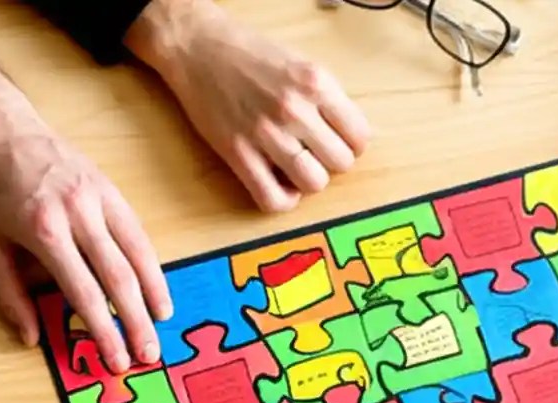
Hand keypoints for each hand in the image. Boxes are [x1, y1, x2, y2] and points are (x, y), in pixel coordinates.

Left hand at [0, 122, 172, 371]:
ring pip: (138, 254)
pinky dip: (151, 264)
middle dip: (136, 322)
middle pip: (119, 278)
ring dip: (154, 293)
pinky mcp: (112, 190)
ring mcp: (100, 199)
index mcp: (45, 232)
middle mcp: (78, 215)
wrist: (3, 133)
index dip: (104, 331)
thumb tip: (31, 337)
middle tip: (148, 354)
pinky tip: (157, 288)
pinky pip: (138, 233)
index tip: (116, 359)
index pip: (84, 293)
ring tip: (162, 324)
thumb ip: (9, 296)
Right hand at [128, 0, 369, 211]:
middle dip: (331, 162)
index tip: (338, 142)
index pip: (359, 136)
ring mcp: (266, 134)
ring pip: (313, 183)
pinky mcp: (238, 153)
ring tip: (297, 167)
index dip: (352, 144)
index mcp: (316, 84)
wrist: (198, 48)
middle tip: (315, 153)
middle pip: (340, 163)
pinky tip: (280, 184)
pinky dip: (283, 200)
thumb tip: (346, 136)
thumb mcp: (301, 64)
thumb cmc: (249, 54)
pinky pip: (272, 198)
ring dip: (309, 180)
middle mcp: (295, 110)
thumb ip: (326, 98)